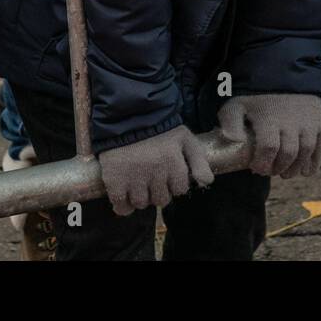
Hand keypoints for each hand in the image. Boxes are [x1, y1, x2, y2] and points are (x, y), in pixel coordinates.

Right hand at [97, 125, 213, 216]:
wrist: (124, 114)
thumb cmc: (158, 128)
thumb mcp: (184, 138)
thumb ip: (199, 160)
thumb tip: (206, 182)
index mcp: (172, 161)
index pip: (180, 189)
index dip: (173, 183)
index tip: (166, 174)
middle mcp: (154, 171)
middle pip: (161, 199)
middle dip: (158, 191)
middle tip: (150, 178)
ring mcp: (133, 178)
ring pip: (142, 204)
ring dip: (140, 198)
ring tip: (136, 183)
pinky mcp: (114, 181)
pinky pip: (121, 206)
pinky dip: (122, 205)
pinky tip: (123, 195)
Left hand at [217, 93, 320, 177]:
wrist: (287, 79)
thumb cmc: (259, 100)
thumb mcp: (238, 106)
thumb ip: (230, 122)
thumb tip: (233, 140)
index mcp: (270, 116)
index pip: (269, 148)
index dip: (263, 163)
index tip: (256, 168)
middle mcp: (292, 119)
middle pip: (288, 154)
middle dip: (278, 168)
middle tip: (271, 171)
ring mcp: (310, 122)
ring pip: (305, 153)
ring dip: (295, 169)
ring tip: (285, 172)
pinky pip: (320, 149)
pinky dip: (313, 164)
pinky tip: (304, 170)